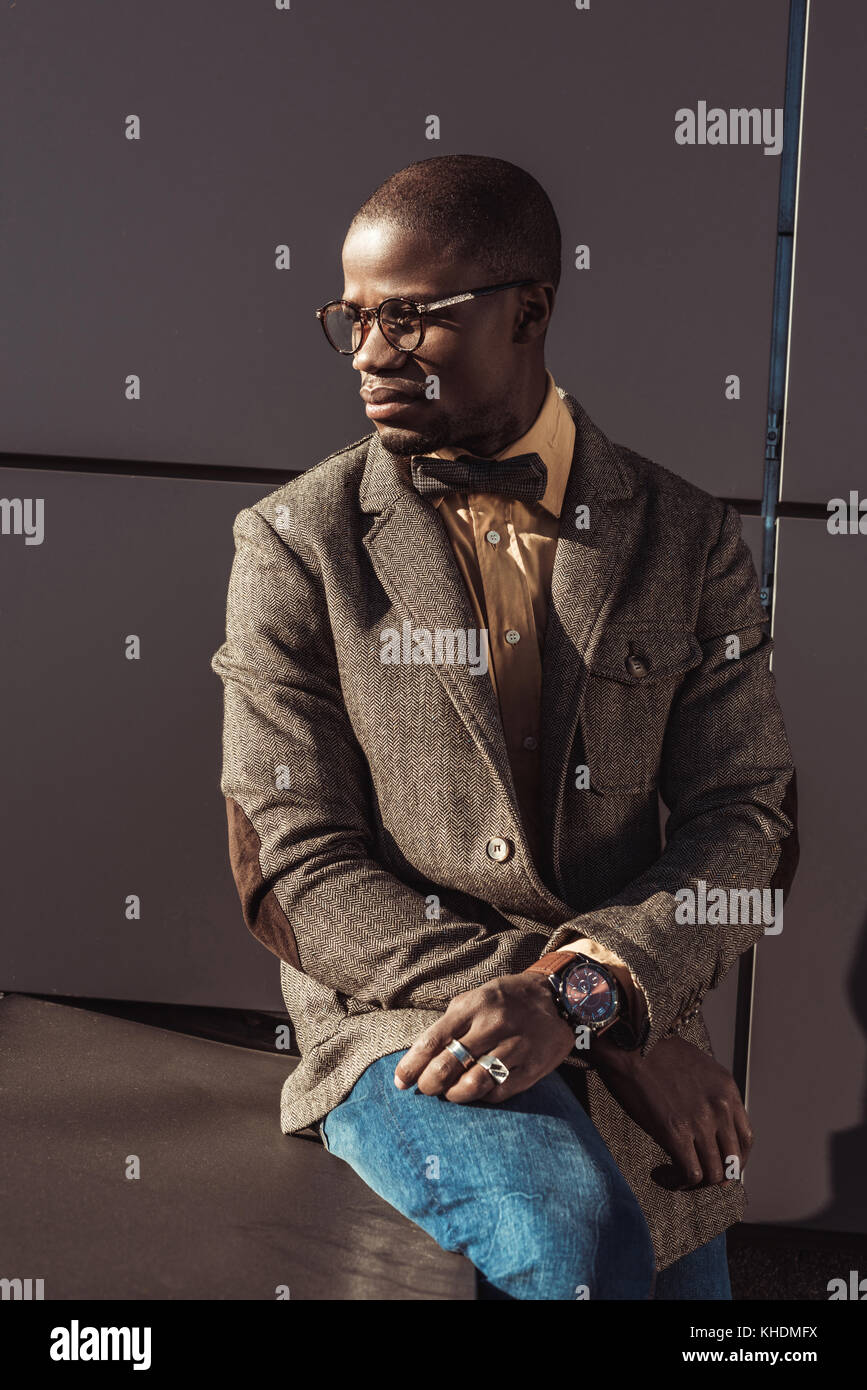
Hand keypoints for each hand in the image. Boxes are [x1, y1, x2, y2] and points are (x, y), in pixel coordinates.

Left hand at [394, 972, 575, 1103]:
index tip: (400, 1080)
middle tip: (425, 1088)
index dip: (412, 1065)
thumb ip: (450, 1023)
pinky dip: (481, 1097)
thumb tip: (419, 1055)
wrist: (557, 999)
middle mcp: (494, 1026)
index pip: (433, 1040)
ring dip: (453, 1094)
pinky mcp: (531, 1069)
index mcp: (474, 1006)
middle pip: (449, 1065)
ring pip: (473, 1084)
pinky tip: (477, 1091)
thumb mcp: (476, 998)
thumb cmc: (505, 1000)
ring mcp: (515, 1048)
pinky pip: (497, 1093)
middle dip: (429, 1083)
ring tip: (449, 1093)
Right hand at [592, 1032, 753, 1187]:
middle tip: (695, 1177)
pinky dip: (678, 1183)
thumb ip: (709, 1093)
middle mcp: (720, 1108)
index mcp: (727, 1091)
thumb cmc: (654, 1050)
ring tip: (674, 1177)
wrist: (630, 1042)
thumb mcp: (698, 1066)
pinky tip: (662, 1176)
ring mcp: (700, 1123)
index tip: (717, 1165)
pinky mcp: (676, 1134)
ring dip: (695, 1184)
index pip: (745, 1140)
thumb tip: (706, 1119)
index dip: (733, 1160)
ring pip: (714, 1174)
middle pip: (733, 1162)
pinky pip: (690, 1175)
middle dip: (715, 1176)